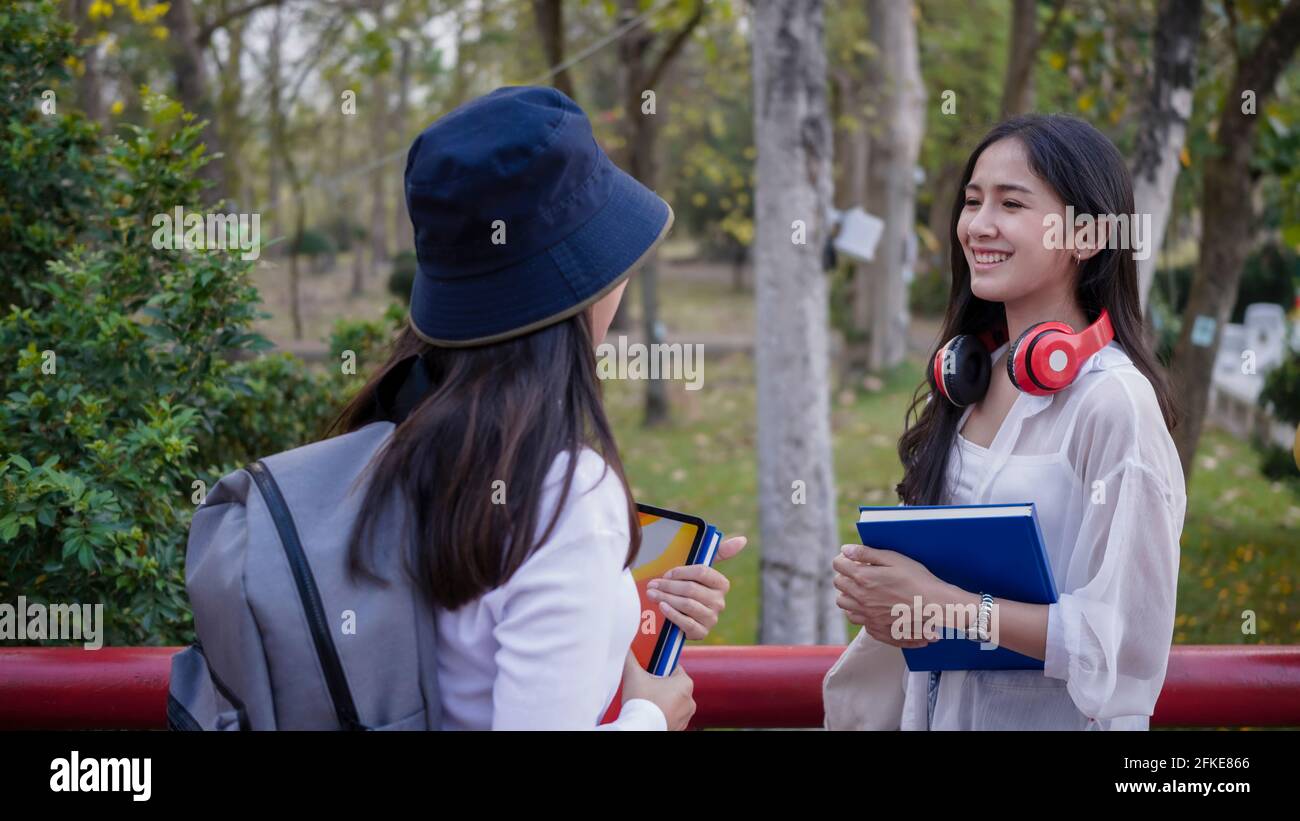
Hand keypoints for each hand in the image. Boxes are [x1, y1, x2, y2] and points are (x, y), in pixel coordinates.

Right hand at [621, 650, 694, 730]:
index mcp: (685, 683)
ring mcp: (686, 716)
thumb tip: (627, 648)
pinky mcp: (679, 727)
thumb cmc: (641, 703)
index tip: (649, 672)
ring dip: (662, 700)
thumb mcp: (634, 675)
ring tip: (647, 701)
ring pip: (673, 701)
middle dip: (660, 685)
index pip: (674, 668)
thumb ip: (631, 658)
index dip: (660, 668)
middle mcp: (690, 700)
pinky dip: (663, 713)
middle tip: (646, 687)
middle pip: (673, 685)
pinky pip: (671, 715)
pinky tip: (651, 712)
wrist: (640, 728)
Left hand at [647, 535, 746, 639]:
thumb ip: (719, 552)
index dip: (681, 572)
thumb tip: (742, 539)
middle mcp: (719, 602)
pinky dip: (672, 613)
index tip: (667, 573)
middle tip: (652, 585)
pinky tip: (662, 607)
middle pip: (691, 589)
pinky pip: (686, 622)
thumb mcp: (701, 571)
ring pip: (687, 604)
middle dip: (668, 586)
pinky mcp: (702, 632)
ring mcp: (711, 618)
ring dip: (666, 598)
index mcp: (721, 584)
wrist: (685, 617)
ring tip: (652, 594)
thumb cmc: (692, 588)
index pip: (702, 572)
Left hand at [832, 544, 946, 648]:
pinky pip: (855, 619)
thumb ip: (866, 553)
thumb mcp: (893, 559)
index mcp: (864, 578)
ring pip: (843, 603)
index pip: (838, 565)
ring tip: (862, 588)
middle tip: (860, 571)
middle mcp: (861, 598)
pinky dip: (857, 611)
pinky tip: (868, 605)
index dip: (844, 558)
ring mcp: (867, 614)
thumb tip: (845, 549)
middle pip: (838, 583)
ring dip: (848, 593)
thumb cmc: (917, 579)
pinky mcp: (874, 626)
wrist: (934, 605)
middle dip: (845, 574)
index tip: (853, 558)